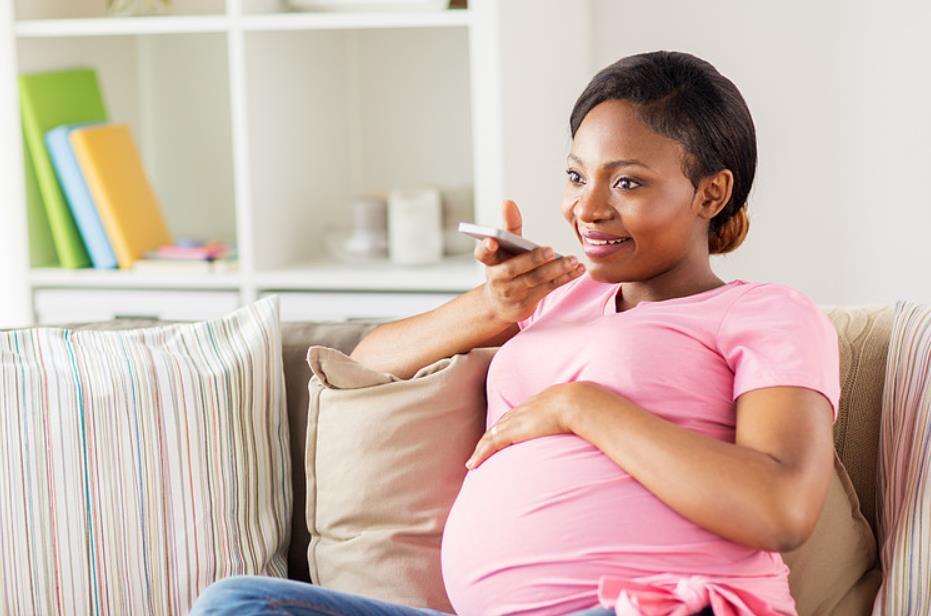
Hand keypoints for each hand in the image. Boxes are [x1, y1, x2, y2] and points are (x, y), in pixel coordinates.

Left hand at [466, 381, 586, 469]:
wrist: (577, 402)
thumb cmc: (584, 407)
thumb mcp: (578, 410)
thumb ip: (578, 418)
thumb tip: (590, 426)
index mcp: (536, 404)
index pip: (515, 416)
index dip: (506, 426)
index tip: (500, 434)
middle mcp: (522, 411)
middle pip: (499, 424)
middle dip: (488, 436)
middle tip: (480, 449)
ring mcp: (516, 421)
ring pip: (490, 436)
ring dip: (480, 449)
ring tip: (473, 461)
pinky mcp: (513, 431)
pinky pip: (490, 444)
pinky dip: (480, 454)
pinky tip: (472, 464)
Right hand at [474, 200, 585, 324]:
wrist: (502, 304)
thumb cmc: (505, 268)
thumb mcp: (504, 249)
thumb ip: (509, 227)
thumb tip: (508, 202)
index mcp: (490, 261)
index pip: (483, 253)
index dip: (486, 247)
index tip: (491, 241)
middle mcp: (498, 278)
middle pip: (513, 268)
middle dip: (532, 260)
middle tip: (550, 250)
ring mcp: (513, 292)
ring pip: (535, 279)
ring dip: (556, 269)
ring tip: (572, 260)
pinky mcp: (528, 301)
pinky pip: (549, 288)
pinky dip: (565, 278)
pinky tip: (578, 269)